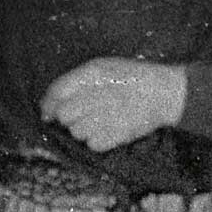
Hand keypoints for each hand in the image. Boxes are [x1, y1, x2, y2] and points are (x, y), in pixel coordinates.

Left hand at [40, 58, 187, 151]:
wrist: (163, 92)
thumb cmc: (130, 78)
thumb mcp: (103, 67)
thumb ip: (74, 81)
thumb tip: (48, 105)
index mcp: (93, 73)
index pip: (57, 92)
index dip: (48, 104)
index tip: (48, 112)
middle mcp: (98, 93)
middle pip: (64, 115)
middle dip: (68, 118)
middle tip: (81, 116)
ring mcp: (108, 115)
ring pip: (76, 132)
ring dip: (83, 130)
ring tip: (100, 121)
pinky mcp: (116, 134)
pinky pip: (92, 144)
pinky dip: (97, 140)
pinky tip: (108, 130)